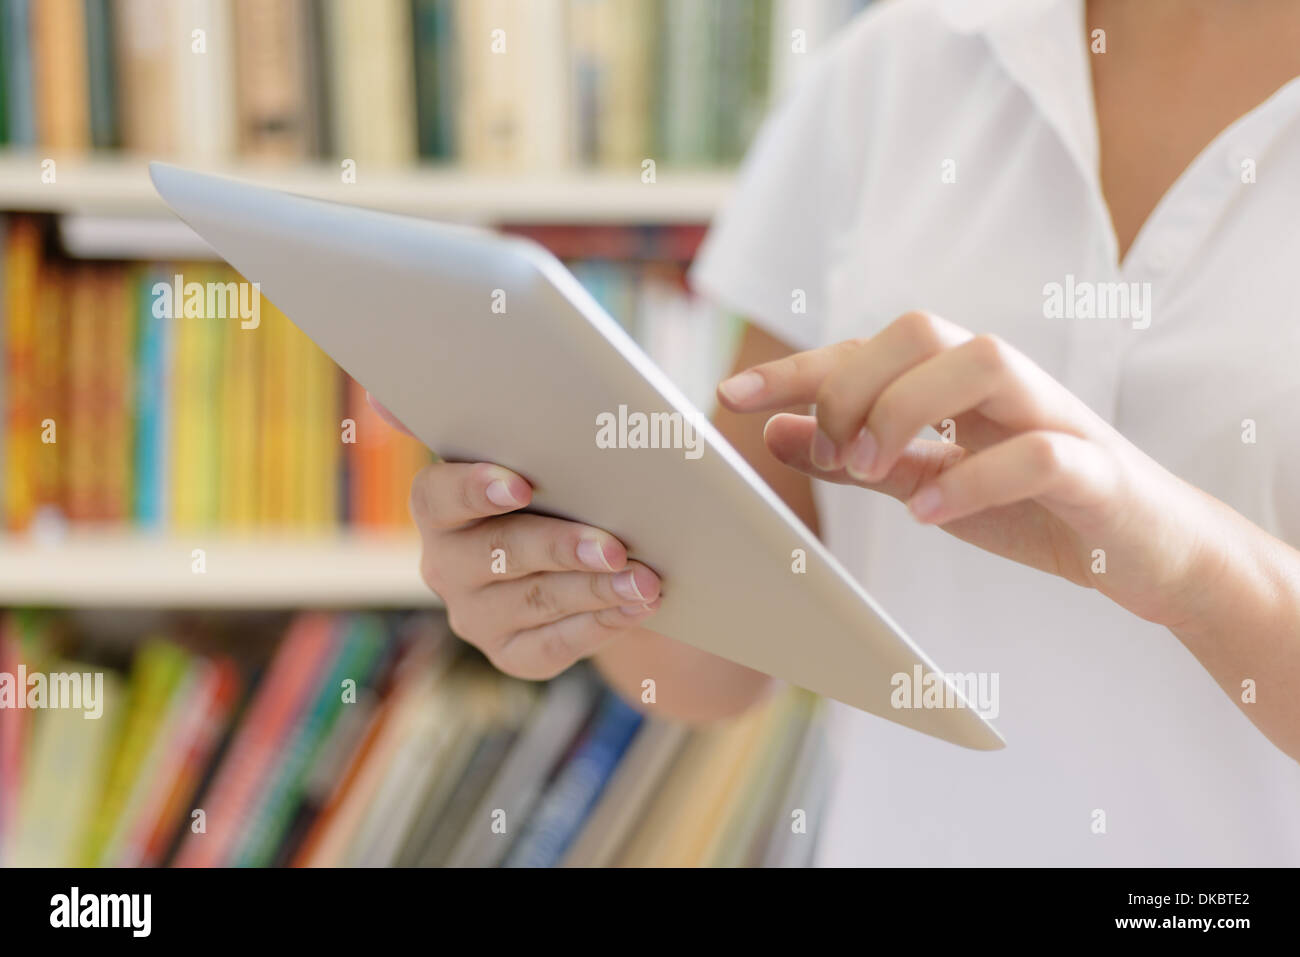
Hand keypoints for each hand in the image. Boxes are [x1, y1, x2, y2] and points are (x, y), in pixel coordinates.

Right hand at [369, 394, 661, 679]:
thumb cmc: (555, 486)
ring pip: (536, 602)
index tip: (521, 484)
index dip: (476, 490)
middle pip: (498, 555)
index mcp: (438, 507)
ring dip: (595, 590)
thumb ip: (482, 421)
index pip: (438, 497)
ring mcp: (476, 616)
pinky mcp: (512, 654)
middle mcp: (446, 566)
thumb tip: (381, 397)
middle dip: (561, 549)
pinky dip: (600, 625)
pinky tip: (637, 606)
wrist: (581, 556)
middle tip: (614, 546)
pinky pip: (555, 645)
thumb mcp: (527, 451)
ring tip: (646, 579)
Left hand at [716, 311, 1234, 629]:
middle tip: (835, 455)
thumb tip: (779, 433)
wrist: (1152, 554)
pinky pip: (1038, 451)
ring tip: (872, 470)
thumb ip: (862, 459)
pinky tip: (928, 514)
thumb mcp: (930, 484)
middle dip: (856, 386)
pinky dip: (974, 479)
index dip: (797, 368)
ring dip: (908, 413)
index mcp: (961, 382)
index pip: (870, 350)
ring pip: (986, 361)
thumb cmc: (1036, 508)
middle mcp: (1008, 383)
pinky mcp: (1098, 470)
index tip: (730, 394)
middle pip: (924, 331)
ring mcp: (1058, 416)